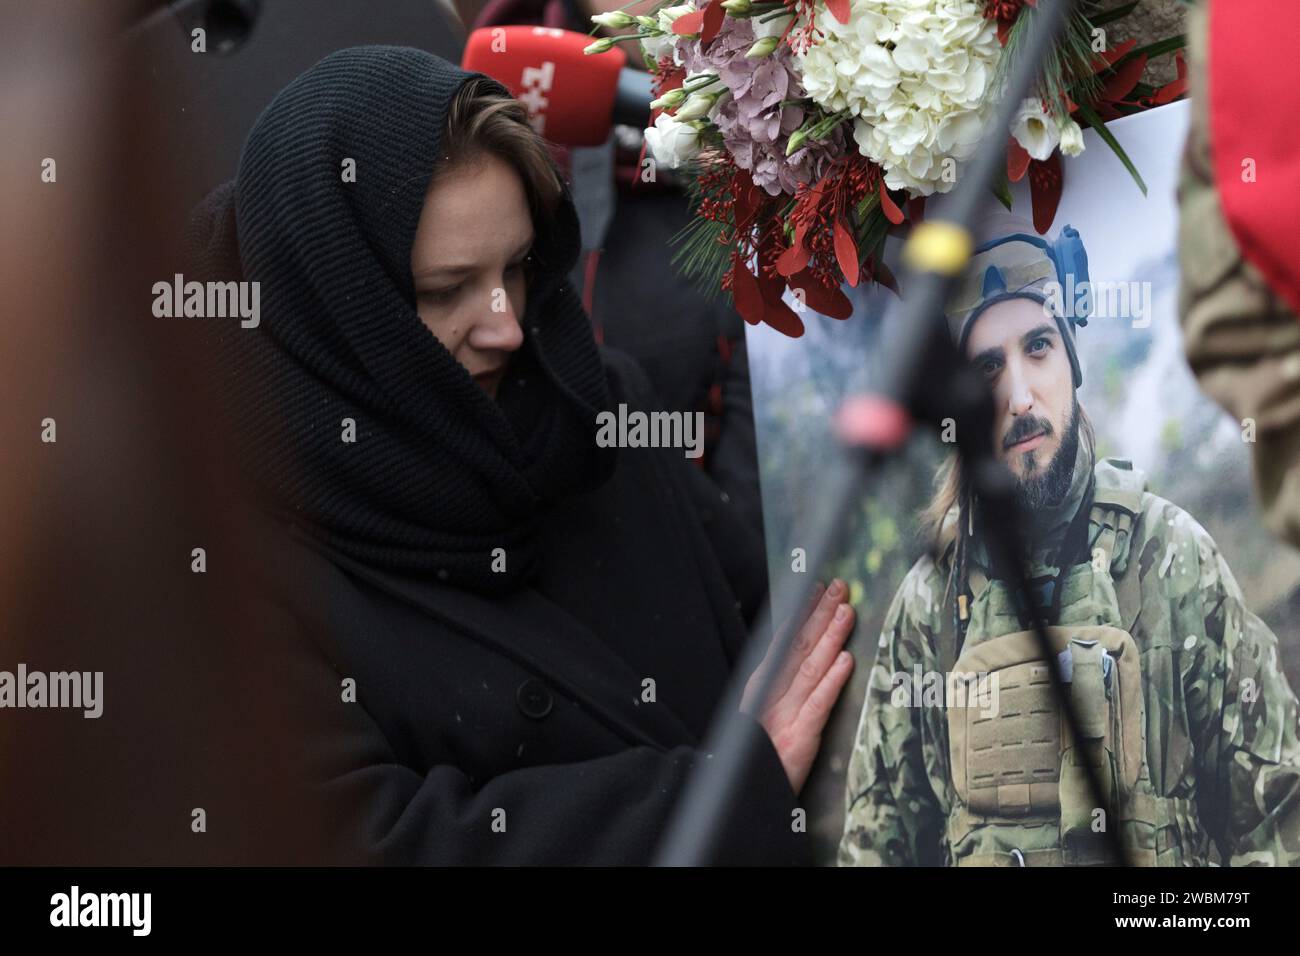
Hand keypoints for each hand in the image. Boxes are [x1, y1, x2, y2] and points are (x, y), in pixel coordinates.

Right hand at [741, 579, 854, 794]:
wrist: (741, 801)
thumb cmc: (756, 760)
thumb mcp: (763, 721)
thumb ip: (778, 692)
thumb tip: (799, 660)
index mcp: (761, 689)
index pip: (784, 643)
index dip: (802, 615)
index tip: (816, 589)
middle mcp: (771, 696)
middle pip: (798, 648)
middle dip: (820, 615)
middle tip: (840, 587)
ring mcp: (784, 716)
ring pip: (810, 669)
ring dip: (830, 638)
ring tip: (847, 612)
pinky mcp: (798, 738)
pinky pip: (818, 705)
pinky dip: (832, 682)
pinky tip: (846, 661)